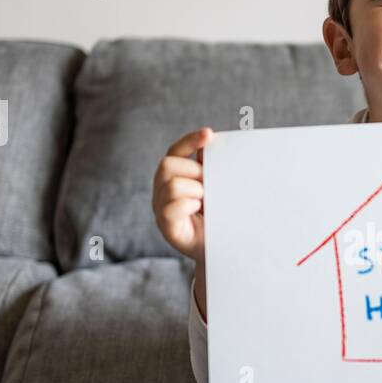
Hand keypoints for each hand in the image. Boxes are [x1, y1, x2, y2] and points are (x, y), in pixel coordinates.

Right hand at [153, 127, 212, 262]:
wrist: (220, 248)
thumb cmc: (217, 216)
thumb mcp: (216, 189)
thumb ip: (211, 169)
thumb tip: (212, 144)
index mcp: (173, 176)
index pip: (175, 151)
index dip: (190, 140)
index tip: (209, 134)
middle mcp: (161, 190)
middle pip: (167, 164)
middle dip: (194, 170)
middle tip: (209, 185)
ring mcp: (160, 208)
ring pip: (171, 185)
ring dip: (195, 190)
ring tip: (205, 200)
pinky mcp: (166, 227)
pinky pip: (170, 209)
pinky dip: (188, 205)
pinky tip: (199, 209)